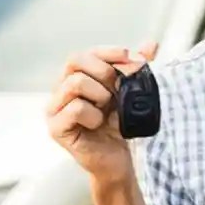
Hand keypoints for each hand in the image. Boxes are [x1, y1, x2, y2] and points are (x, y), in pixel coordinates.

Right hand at [46, 41, 158, 184]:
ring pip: (75, 83)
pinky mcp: (56, 128)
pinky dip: (94, 115)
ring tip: (107, 109)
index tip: (133, 58)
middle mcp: (59, 90)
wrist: (117, 160)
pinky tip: (98, 124)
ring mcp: (54, 109)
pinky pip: (76, 109)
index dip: (109, 52)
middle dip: (105, 72)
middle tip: (119, 90)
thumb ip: (135, 69)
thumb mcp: (129, 93)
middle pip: (75, 60)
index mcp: (73, 78)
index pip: (85, 53)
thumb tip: (150, 43)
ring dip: (100, 95)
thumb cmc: (119, 126)